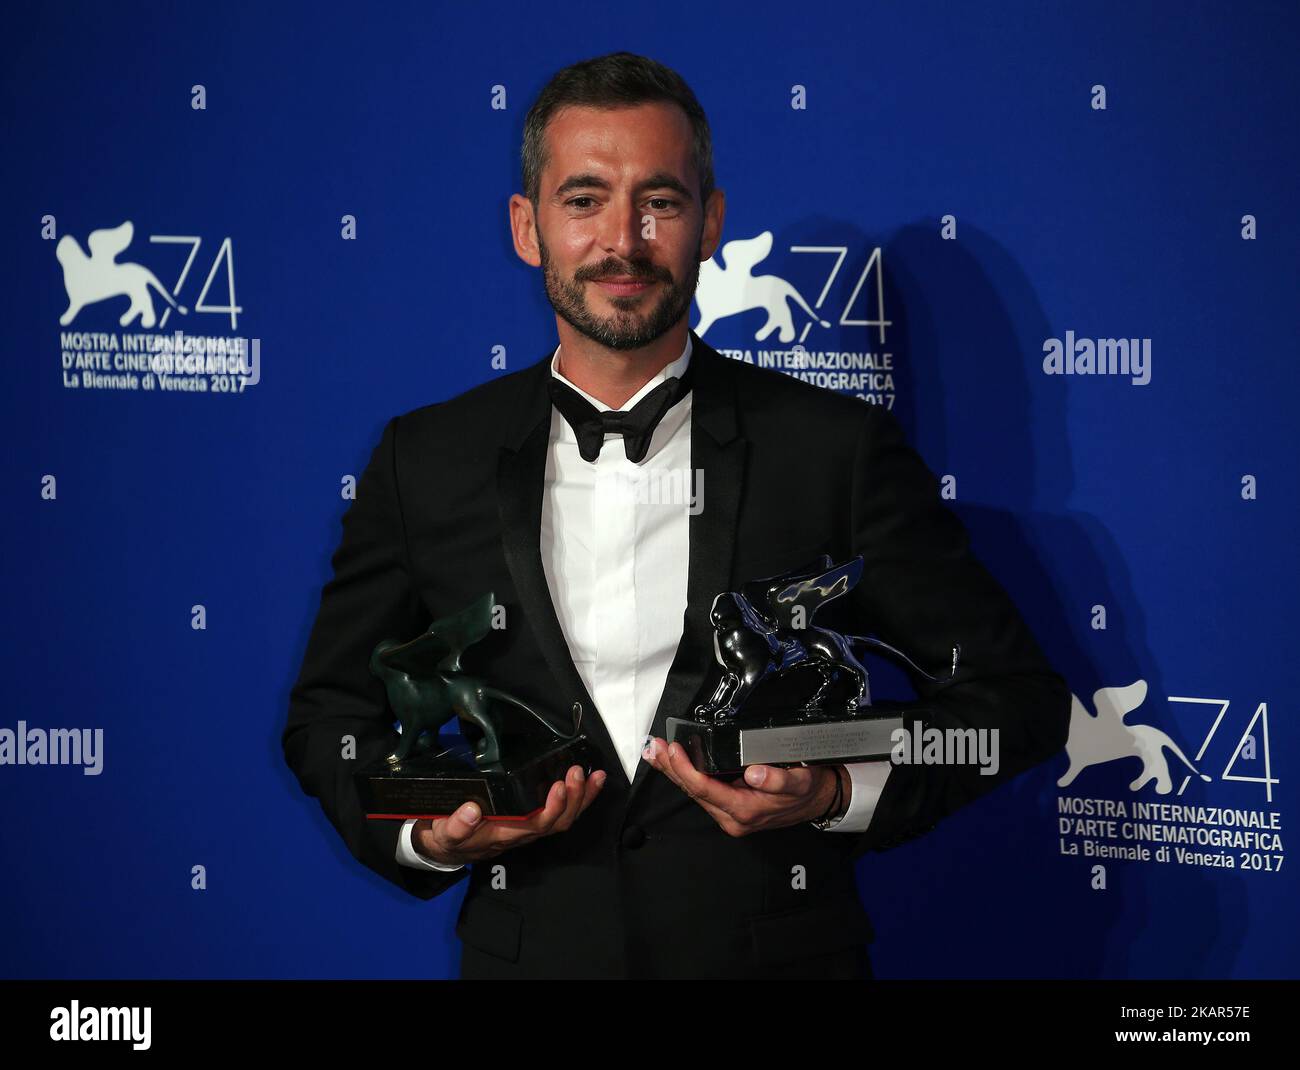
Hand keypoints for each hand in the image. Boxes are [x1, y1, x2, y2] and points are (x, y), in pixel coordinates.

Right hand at [410, 764, 606, 864]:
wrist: (451, 847)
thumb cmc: (451, 837)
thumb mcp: (446, 833)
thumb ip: (457, 826)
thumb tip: (472, 811)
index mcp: (505, 834)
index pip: (536, 824)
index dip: (552, 808)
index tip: (558, 786)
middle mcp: (524, 833)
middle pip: (558, 821)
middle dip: (573, 798)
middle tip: (577, 771)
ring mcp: (532, 827)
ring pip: (566, 817)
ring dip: (582, 797)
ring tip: (594, 774)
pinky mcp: (535, 818)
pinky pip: (564, 810)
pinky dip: (581, 797)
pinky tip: (592, 780)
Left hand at [643, 737, 846, 835]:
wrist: (817, 801)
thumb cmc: (807, 790)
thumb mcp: (799, 781)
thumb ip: (778, 779)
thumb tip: (755, 773)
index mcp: (744, 811)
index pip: (705, 789)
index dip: (686, 769)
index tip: (674, 750)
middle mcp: (731, 817)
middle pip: (692, 791)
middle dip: (670, 768)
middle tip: (653, 747)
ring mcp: (728, 815)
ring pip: (693, 791)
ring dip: (674, 770)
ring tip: (656, 751)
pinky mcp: (728, 807)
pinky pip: (701, 791)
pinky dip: (686, 774)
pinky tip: (674, 762)